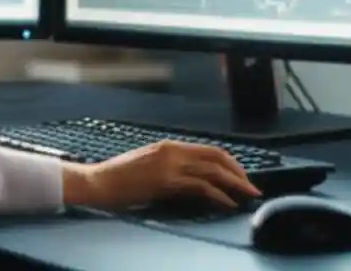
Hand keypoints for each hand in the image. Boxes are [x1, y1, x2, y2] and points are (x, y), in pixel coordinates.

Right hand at [61, 140, 261, 210]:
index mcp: (169, 146)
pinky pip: (201, 186)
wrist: (98, 182)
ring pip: (213, 170)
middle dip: (239, 172)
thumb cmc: (119, 178)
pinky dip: (219, 195)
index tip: (241, 176)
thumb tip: (192, 179)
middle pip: (216, 156)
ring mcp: (169, 165)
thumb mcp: (148, 166)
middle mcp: (172, 151)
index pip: (208, 149)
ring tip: (248, 195)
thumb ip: (170, 167)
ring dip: (235, 183)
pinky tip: (228, 204)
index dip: (230, 162)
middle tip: (252, 187)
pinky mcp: (166, 181)